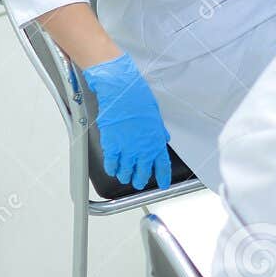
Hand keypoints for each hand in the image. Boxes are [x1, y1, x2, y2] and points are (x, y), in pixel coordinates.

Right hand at [82, 52, 172, 190]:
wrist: (121, 92)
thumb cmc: (139, 99)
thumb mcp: (156, 115)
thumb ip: (159, 131)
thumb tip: (163, 138)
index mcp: (156, 141)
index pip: (162, 166)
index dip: (162, 177)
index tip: (162, 184)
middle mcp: (143, 149)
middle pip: (142, 172)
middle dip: (140, 180)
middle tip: (138, 183)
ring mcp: (127, 149)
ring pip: (126, 171)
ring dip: (126, 175)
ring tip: (124, 177)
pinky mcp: (111, 146)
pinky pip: (112, 163)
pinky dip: (112, 168)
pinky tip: (113, 169)